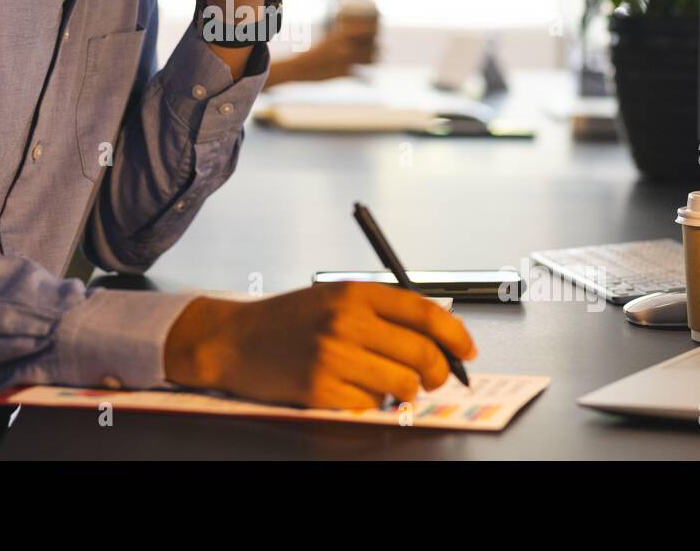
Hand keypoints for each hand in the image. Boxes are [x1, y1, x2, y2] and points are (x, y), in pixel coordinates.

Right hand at [164, 282, 476, 408]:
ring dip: (403, 392)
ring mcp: (333, 357)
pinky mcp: (321, 390)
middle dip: (437, 373)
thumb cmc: (289, 319)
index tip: (466, 351)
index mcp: (355, 292)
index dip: (456, 335)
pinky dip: (370, 404)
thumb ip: (382, 310)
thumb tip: (438, 336)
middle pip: (422, 354)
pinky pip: (371, 406)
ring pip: (402, 386)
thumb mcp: (335, 297)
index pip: (426, 312)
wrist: (233, 340)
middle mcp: (346, 321)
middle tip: (432, 378)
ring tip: (385, 383)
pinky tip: (352, 390)